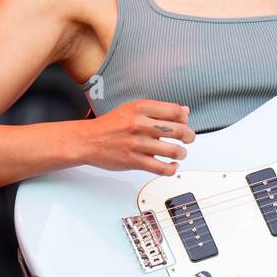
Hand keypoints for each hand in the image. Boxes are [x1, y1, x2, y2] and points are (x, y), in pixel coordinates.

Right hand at [78, 99, 194, 174]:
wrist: (87, 140)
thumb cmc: (110, 125)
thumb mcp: (133, 109)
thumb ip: (159, 110)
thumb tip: (184, 111)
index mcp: (140, 108)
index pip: (175, 111)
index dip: (185, 118)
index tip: (184, 123)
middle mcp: (140, 124)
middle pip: (178, 130)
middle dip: (189, 136)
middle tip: (188, 139)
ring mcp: (137, 143)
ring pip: (173, 150)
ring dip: (182, 153)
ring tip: (180, 153)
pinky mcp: (134, 160)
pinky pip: (161, 168)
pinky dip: (171, 169)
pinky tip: (171, 166)